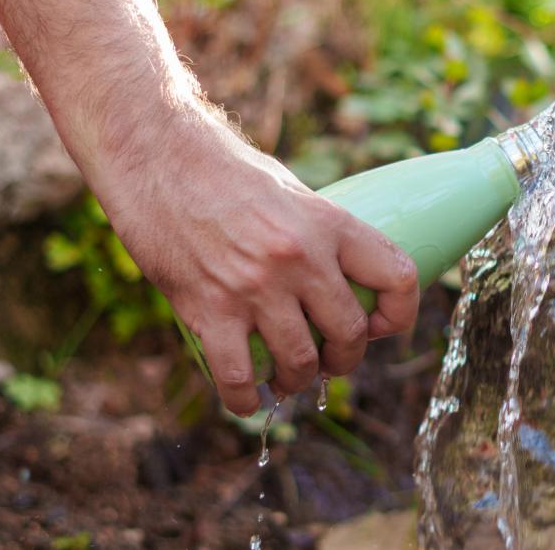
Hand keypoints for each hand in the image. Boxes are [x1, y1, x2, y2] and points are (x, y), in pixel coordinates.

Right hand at [97, 111, 419, 414]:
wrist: (153, 154)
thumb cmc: (222, 167)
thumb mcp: (290, 190)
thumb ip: (317, 232)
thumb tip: (337, 274)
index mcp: (330, 223)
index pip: (398, 277)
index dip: (400, 314)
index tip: (383, 326)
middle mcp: (300, 259)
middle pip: (351, 333)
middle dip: (346, 358)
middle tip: (331, 360)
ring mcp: (255, 288)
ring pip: (301, 362)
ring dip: (299, 380)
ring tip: (289, 378)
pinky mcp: (209, 310)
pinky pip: (239, 376)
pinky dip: (247, 399)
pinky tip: (248, 399)